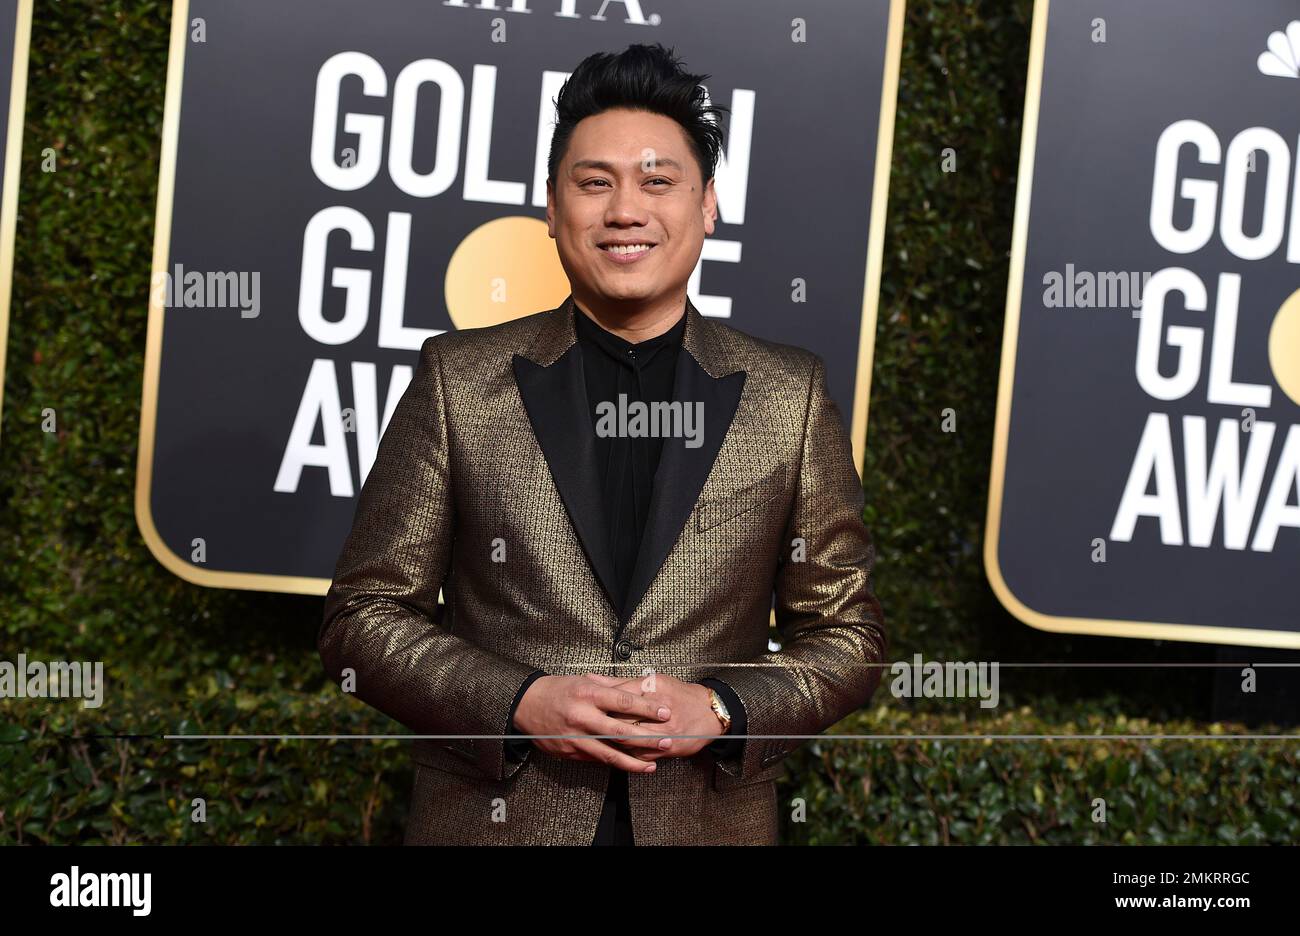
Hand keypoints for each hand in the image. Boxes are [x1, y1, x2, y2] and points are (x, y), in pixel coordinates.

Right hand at [512, 674, 674, 772]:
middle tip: (667, 741)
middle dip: (647, 738)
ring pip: (609, 754)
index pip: (624, 702)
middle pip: (620, 732)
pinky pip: (595, 760)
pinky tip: (627, 766)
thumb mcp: (584, 681)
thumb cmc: (560, 689)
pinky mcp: (568, 752)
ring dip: (633, 762)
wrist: (526, 704)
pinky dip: (613, 764)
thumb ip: (610, 687)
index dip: (647, 709)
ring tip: (651, 766)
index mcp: (588, 694)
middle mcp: (582, 716)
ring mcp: (575, 737)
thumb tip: (639, 688)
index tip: (665, 713)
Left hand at [587, 673, 723, 761]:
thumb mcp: (652, 681)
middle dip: (601, 724)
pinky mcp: (668, 747)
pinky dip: (626, 755)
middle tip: (586, 727)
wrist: (709, 713)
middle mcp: (658, 708)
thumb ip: (620, 682)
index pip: (618, 696)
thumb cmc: (679, 694)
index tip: (584, 707)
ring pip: (629, 738)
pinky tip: (616, 752)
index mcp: (652, 687)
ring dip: (611, 741)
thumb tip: (592, 679)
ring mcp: (664, 729)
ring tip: (597, 740)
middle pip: (621, 718)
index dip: (599, 704)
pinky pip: (640, 754)